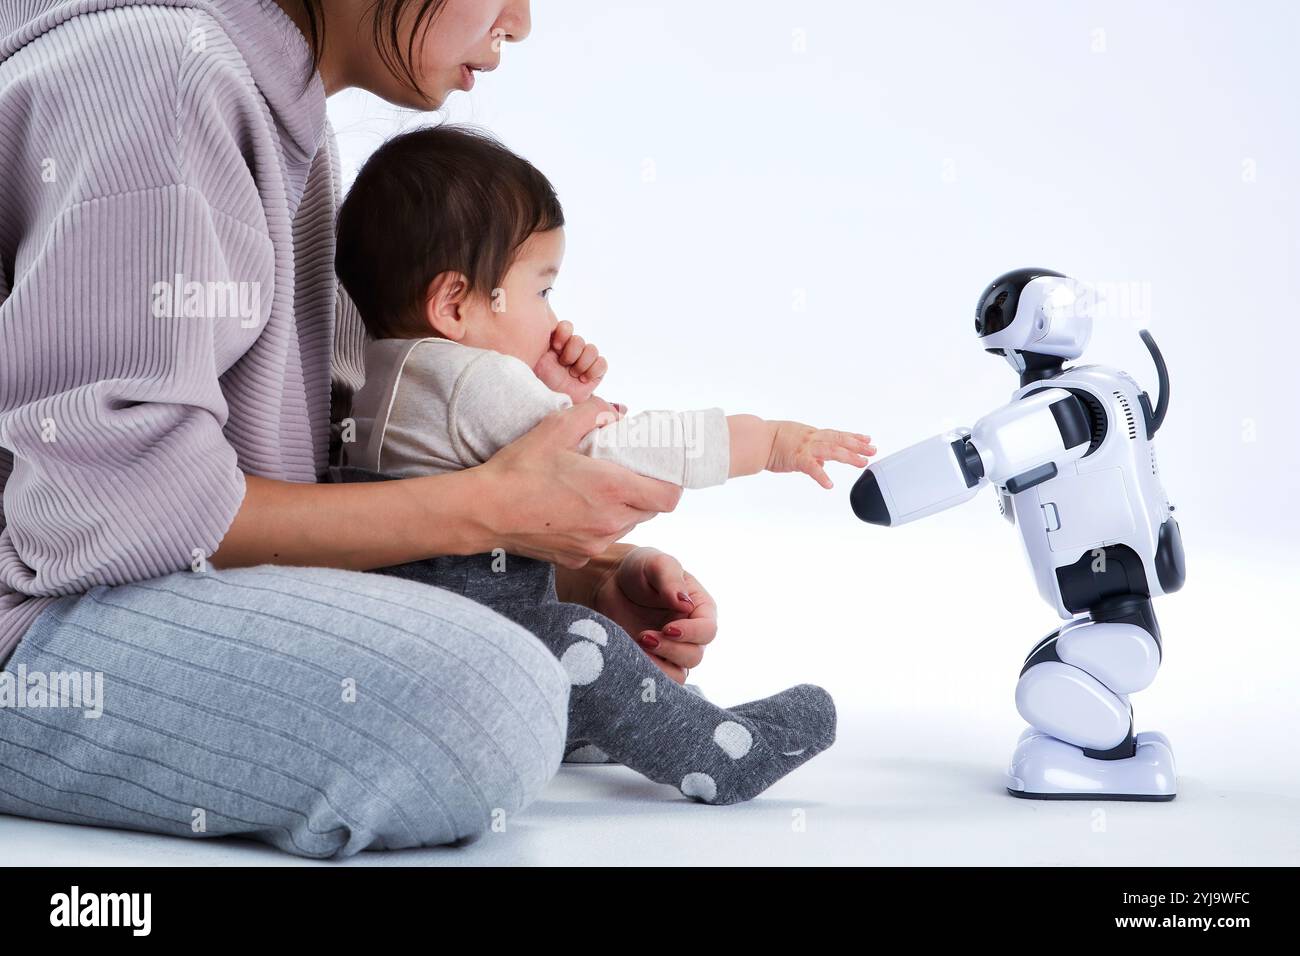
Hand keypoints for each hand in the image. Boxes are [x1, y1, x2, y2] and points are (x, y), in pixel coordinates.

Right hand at [476, 398, 680, 567]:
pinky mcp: (577, 557)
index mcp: (613, 489)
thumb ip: (592, 413)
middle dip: (645, 492)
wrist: (484, 511)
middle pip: (650, 511)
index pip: (669, 497)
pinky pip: (600, 540)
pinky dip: (596, 526)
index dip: (670, 484)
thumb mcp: (555, 427)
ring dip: (622, 509)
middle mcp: (610, 521)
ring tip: (597, 490)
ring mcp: (594, 543)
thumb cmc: (518, 469)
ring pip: (626, 526)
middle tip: (625, 473)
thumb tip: (613, 412)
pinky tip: (573, 510)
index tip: (659, 471)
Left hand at [532, 320, 606, 402]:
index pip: (566, 327)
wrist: (546, 405)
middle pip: (579, 340)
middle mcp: (568, 352)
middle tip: (563, 364)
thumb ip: (534, 339)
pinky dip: (594, 369)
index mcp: (553, 345)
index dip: (564, 333)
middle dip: (571, 353)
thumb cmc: (536, 381)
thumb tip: (536, 313)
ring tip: (572, 374)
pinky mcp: (593, 375)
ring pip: (592, 349)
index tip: (555, 346)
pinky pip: (602, 363)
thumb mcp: (530, 356)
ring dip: (581, 362)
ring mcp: (582, 363)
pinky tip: (583, 378)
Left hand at [590, 546, 717, 683]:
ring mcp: (673, 651)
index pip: (708, 630)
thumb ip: (670, 579)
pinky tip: (633, 659)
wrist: (611, 584)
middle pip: (695, 655)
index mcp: (700, 609)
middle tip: (644, 636)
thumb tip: (685, 604)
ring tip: (637, 646)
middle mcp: (691, 633)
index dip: (691, 633)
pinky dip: (648, 675)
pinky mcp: (654, 662)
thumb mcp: (655, 564)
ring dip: (659, 665)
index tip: (668, 628)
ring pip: (679, 673)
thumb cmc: (639, 569)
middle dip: (670, 649)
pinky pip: (659, 680)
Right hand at [769, 423, 875, 488]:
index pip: (837, 434)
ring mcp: (805, 447)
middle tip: (873, 450)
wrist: (756, 440)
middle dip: (858, 445)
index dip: (854, 437)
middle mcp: (812, 438)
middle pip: (839, 440)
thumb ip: (811, 453)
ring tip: (862, 463)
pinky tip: (830, 485)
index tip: (868, 439)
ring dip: (849, 456)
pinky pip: (811, 468)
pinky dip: (821, 476)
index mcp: (812, 434)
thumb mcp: (796, 443)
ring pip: (832, 450)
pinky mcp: (796, 459)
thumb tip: (823, 463)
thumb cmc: (771, 441)